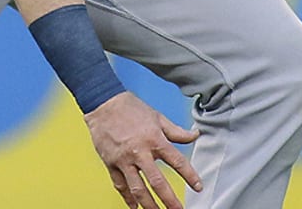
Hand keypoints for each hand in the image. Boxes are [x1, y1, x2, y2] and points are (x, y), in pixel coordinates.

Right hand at [84, 92, 202, 208]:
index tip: (198, 187)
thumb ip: (176, 131)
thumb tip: (195, 135)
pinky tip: (135, 207)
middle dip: (169, 200)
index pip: (177, 162)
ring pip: (137, 189)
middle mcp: (140, 152)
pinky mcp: (111, 164)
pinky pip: (120, 185)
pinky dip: (127, 199)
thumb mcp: (158, 117)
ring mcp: (124, 160)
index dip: (190, 176)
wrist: (104, 104)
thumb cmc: (131, 108)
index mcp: (155, 140)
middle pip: (157, 182)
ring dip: (149, 205)